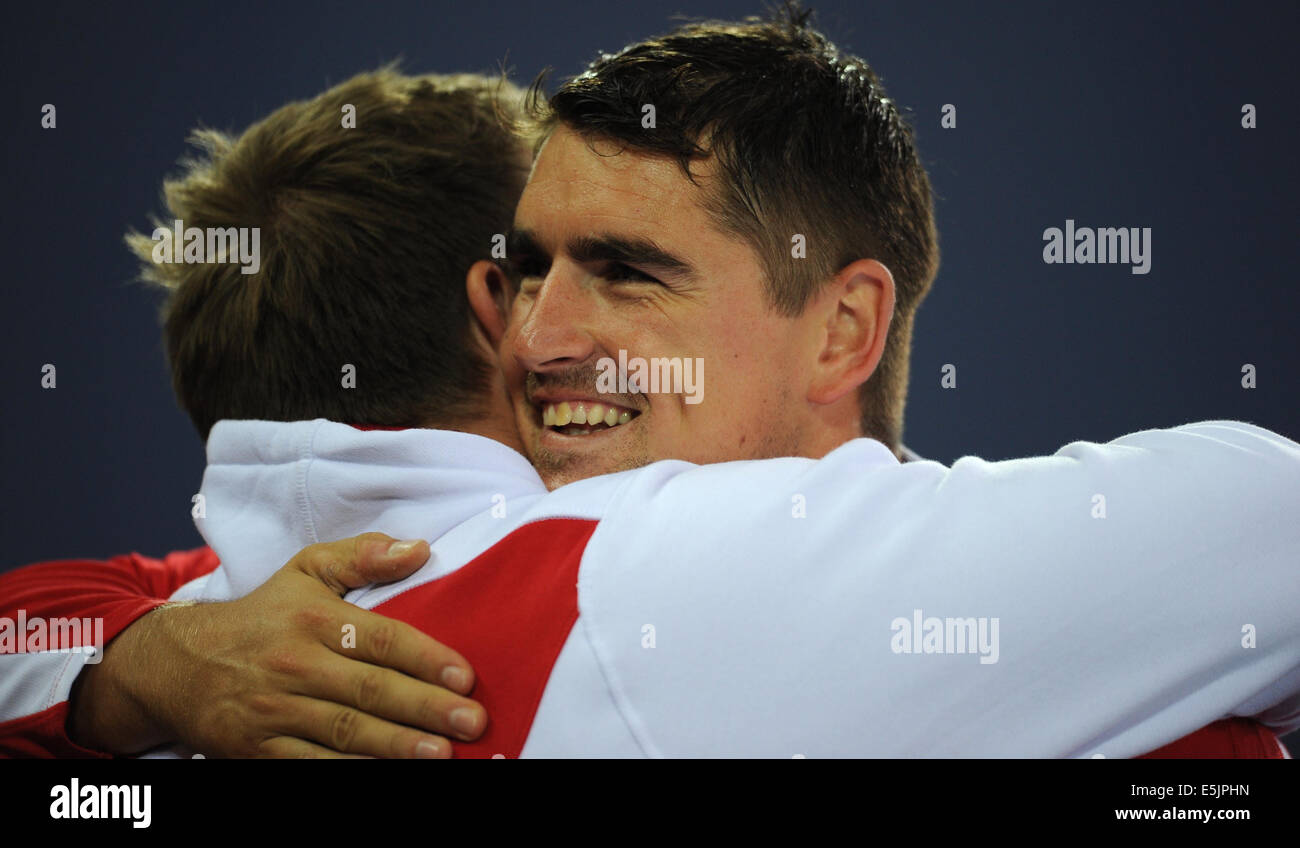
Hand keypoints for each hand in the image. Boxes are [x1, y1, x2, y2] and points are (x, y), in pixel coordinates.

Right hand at [69, 533, 485, 757]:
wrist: (177, 664)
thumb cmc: (261, 615)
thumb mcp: (305, 571)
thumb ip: (363, 556)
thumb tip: (418, 549)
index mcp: (314, 619)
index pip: (379, 639)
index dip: (425, 658)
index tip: (466, 677)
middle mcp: (295, 665)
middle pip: (369, 690)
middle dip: (424, 709)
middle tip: (471, 723)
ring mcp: (276, 712)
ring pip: (345, 733)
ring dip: (396, 746)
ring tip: (441, 755)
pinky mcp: (259, 750)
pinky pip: (312, 765)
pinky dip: (350, 770)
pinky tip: (387, 773)